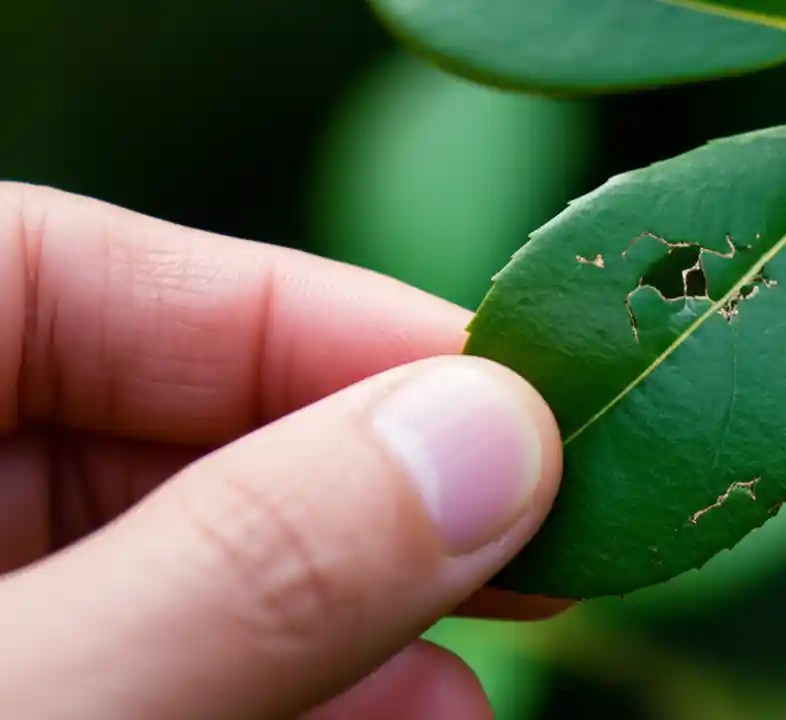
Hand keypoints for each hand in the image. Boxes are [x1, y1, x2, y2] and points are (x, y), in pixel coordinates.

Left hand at [0, 184, 563, 718]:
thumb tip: (494, 436)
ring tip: (505, 639)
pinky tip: (410, 708)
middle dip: (368, 484)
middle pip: (160, 424)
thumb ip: (243, 559)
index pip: (87, 270)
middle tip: (539, 522)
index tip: (507, 395)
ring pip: (181, 561)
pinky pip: (157, 668)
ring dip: (359, 597)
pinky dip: (292, 684)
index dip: (316, 319)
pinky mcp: (23, 695)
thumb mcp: (32, 698)